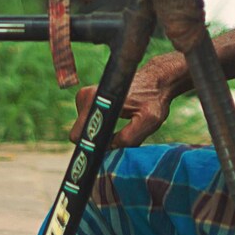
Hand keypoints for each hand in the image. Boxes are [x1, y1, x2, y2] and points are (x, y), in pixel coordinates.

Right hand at [68, 53, 185, 147]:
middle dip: (96, 141)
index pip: (79, 135)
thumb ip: (129, 137)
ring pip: (83, 130)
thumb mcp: (148, 120)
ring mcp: (84, 97)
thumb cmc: (153, 99)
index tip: (104, 153)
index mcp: (96, 99)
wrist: (155, 81)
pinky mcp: (87, 99)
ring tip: (121, 124)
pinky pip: (87, 123)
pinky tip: (117, 119)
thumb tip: (108, 148)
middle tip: (118, 138)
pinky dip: (100, 127)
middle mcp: (85, 96)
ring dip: (100, 133)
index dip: (90, 148)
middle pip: (79, 135)